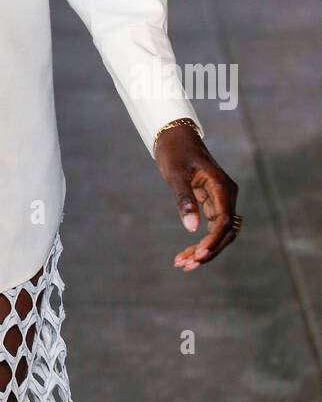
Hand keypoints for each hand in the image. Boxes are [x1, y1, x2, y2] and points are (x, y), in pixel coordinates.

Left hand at [154, 125, 239, 272]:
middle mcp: (226, 194)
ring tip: (182, 264)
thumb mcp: (176, 175)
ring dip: (204, 250)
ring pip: (219, 233)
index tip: (198, 255)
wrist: (174, 136)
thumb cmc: (175, 151)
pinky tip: (185, 254)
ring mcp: (220, 199)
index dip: (213, 240)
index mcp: (222, 186)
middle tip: (186, 265)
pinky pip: (211, 227)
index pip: (224, 221)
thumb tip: (192, 229)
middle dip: (208, 251)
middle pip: (225, 232)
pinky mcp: (212, 202)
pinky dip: (200, 241)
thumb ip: (184, 200)